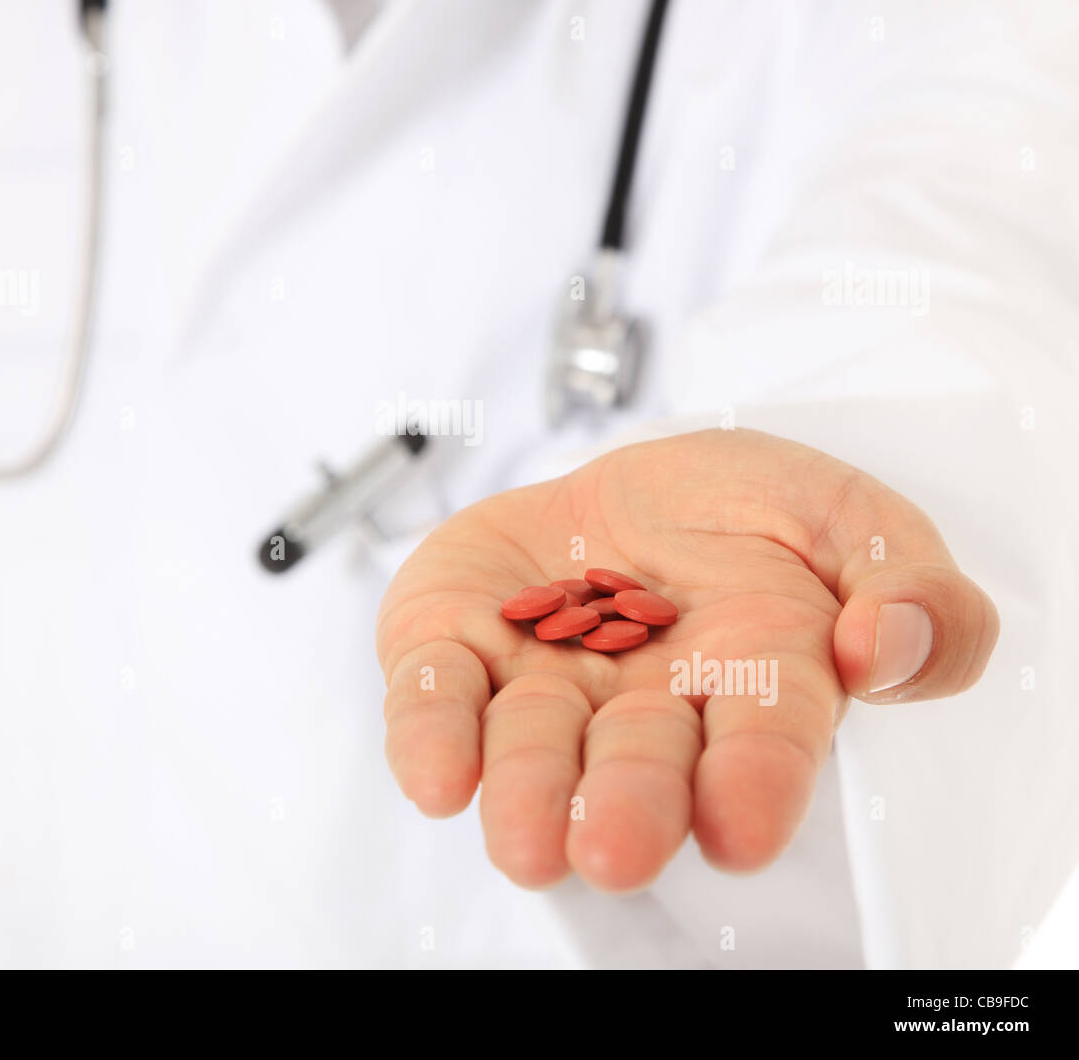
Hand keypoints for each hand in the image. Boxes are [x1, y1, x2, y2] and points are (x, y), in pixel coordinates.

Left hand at [375, 429, 998, 890]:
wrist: (634, 485)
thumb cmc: (744, 514)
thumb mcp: (846, 516)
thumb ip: (904, 578)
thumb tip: (880, 644)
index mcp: (751, 681)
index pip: (761, 741)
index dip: (753, 783)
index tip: (740, 829)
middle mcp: (644, 703)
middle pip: (637, 763)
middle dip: (628, 806)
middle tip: (613, 849)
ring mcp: (545, 678)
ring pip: (533, 743)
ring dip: (526, 787)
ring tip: (526, 837)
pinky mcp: (458, 643)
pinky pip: (436, 693)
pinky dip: (431, 732)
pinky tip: (435, 774)